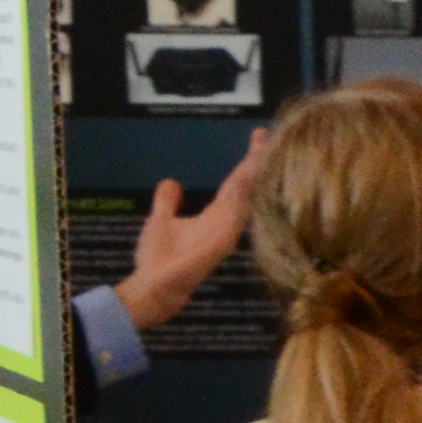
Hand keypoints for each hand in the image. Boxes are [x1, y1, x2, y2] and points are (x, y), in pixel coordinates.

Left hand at [121, 130, 266, 335]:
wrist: (155, 288)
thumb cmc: (158, 260)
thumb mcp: (160, 221)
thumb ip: (167, 203)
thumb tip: (171, 181)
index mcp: (216, 216)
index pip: (237, 183)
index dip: (248, 161)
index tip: (258, 137)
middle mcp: (227, 222)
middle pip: (247, 185)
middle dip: (256, 160)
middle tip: (266, 134)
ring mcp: (227, 232)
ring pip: (245, 196)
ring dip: (253, 173)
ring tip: (263, 149)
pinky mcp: (220, 242)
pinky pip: (234, 215)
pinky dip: (241, 196)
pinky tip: (246, 177)